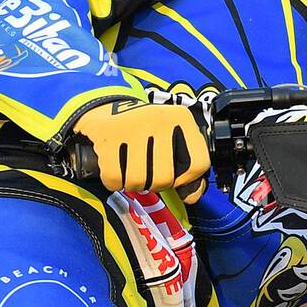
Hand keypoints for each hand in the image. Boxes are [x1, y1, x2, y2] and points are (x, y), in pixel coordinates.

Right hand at [73, 99, 209, 202]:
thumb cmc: (147, 134)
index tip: (173, 173)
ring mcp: (133, 126)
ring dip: (133, 184)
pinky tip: (115, 167)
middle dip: (154, 183)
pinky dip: (113, 181)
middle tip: (147, 171)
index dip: (185, 179)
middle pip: (165, 179)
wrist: (108, 109)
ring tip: (131, 169)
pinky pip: (114, 179)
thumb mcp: (174, 143)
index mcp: (182, 119)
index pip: (198, 165)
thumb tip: (190, 197)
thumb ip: (190, 170)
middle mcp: (160, 119)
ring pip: (139, 181)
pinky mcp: (108, 135)